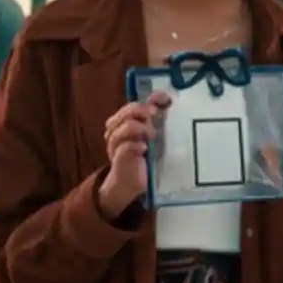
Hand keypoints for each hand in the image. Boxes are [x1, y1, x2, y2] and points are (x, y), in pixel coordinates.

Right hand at [99, 90, 170, 216]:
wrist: (129, 182)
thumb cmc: (142, 157)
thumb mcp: (150, 137)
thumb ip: (154, 120)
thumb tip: (166, 100)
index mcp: (124, 122)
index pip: (131, 105)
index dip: (147, 100)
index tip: (163, 100)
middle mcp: (117, 130)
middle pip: (125, 113)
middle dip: (141, 111)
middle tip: (154, 114)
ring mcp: (116, 145)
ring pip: (121, 128)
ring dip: (139, 128)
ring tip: (152, 135)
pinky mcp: (118, 159)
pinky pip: (123, 148)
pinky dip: (134, 145)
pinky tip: (144, 148)